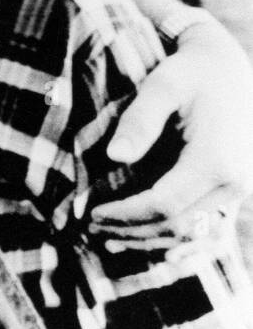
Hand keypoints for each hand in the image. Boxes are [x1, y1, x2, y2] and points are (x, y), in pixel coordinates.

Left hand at [90, 20, 252, 250]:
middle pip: (178, 226)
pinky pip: (216, 233)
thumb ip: (139, 120)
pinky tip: (162, 260)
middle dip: (132, 231)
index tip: (92, 213)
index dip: (125, 215)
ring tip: (111, 242)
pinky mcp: (238, 192)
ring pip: (196, 235)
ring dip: (153, 244)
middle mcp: (236, 181)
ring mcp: (242, 190)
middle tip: (92, 227)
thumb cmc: (191, 73)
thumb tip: (114, 155)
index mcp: (217, 158)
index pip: (165, 204)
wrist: (228, 68)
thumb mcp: (162, 85)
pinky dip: (188, 250)